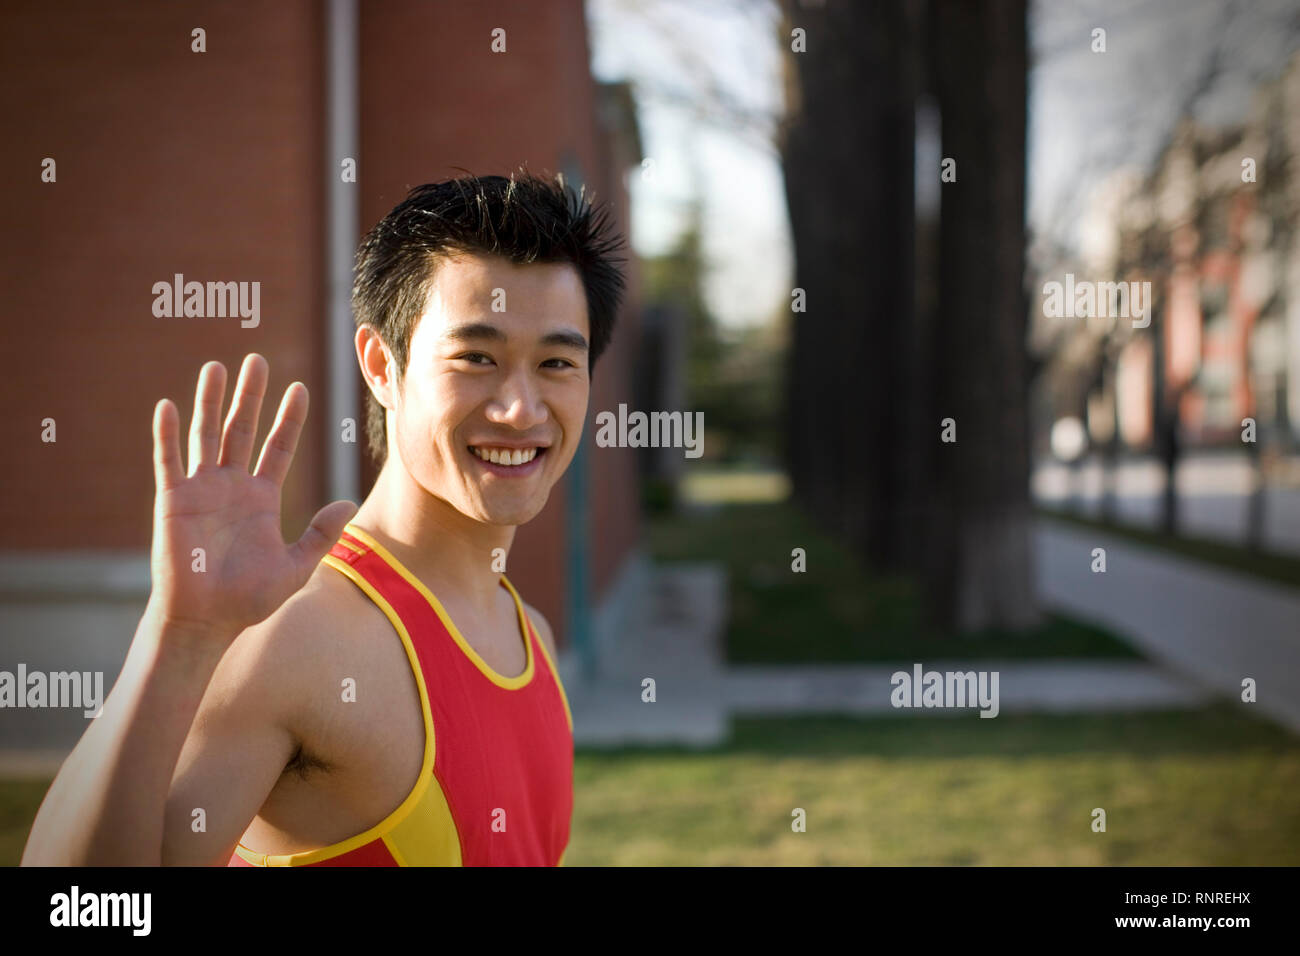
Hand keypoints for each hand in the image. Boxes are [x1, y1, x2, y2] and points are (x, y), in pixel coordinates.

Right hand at [149, 354, 356, 643]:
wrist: (206, 621)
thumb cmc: (248, 600)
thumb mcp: (296, 565)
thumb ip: (322, 533)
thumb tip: (350, 501)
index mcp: (262, 498)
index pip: (278, 447)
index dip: (288, 419)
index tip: (299, 388)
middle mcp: (232, 487)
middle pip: (243, 430)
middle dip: (252, 396)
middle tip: (258, 360)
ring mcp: (201, 490)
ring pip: (207, 435)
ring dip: (211, 402)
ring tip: (217, 367)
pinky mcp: (172, 501)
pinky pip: (169, 461)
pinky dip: (167, 434)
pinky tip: (168, 405)